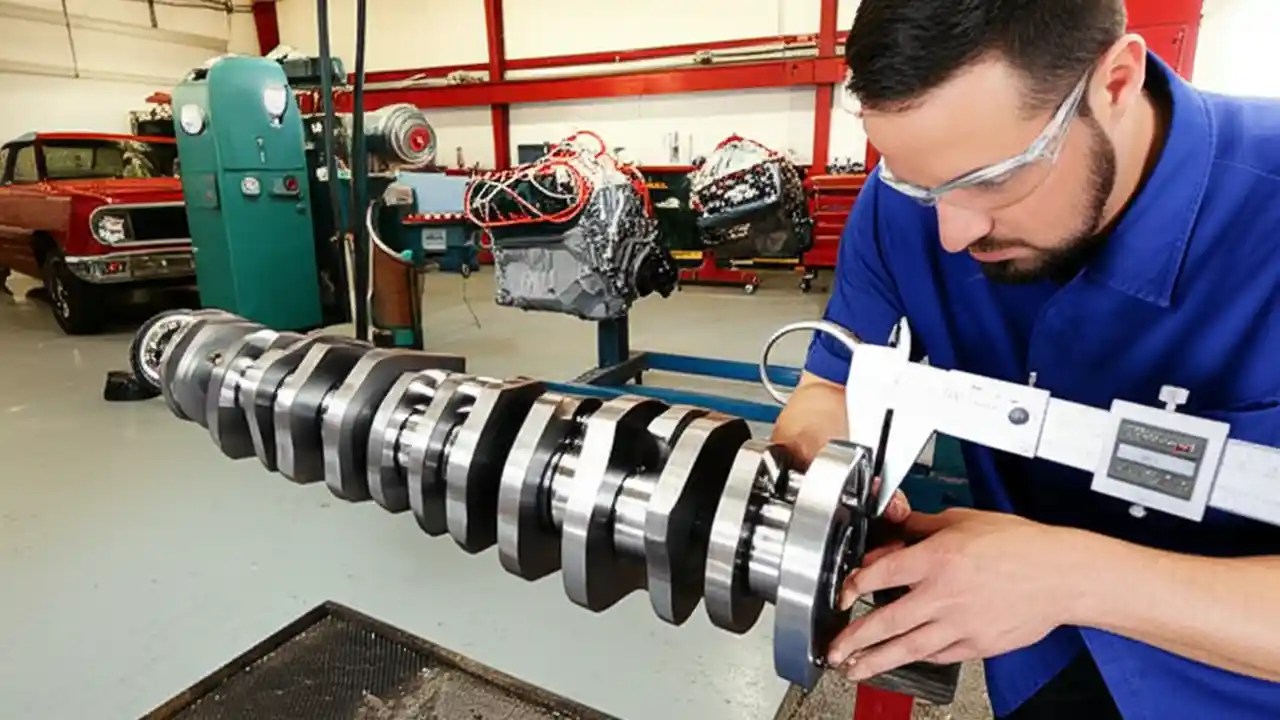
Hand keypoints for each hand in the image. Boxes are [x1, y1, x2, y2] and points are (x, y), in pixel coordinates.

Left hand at [828, 509, 1081, 681]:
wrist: (1062, 575)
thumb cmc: (1021, 545)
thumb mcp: (964, 520)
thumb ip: (923, 529)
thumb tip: (896, 534)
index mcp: (938, 558)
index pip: (882, 575)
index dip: (856, 586)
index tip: (844, 596)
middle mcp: (945, 594)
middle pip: (888, 621)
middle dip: (855, 638)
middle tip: (835, 650)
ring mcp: (962, 623)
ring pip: (909, 647)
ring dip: (877, 661)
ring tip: (855, 670)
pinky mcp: (979, 643)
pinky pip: (940, 654)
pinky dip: (919, 657)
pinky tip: (903, 660)